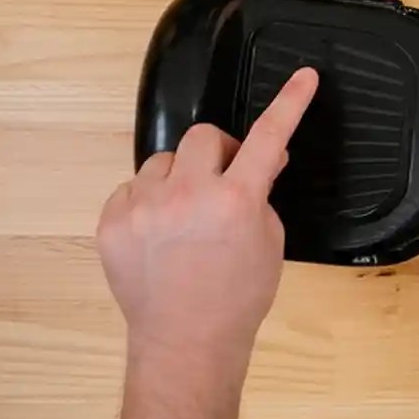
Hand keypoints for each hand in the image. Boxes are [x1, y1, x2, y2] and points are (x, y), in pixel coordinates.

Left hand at [96, 68, 318, 360]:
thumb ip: (262, 195)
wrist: (187, 342)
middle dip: (219, 153)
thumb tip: (260, 161)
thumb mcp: (269, 241)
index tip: (305, 76)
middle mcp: (188, 196)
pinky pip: (132, 188)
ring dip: (181, 177)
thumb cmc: (239, 296)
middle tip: (226, 180)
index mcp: (237, 201)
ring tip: (187, 215)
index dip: (290, 103)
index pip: (268, 137)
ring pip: (164, 160)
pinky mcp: (112, 222)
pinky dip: (149, 201)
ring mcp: (144, 207)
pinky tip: (159, 232)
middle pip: (205, 136)